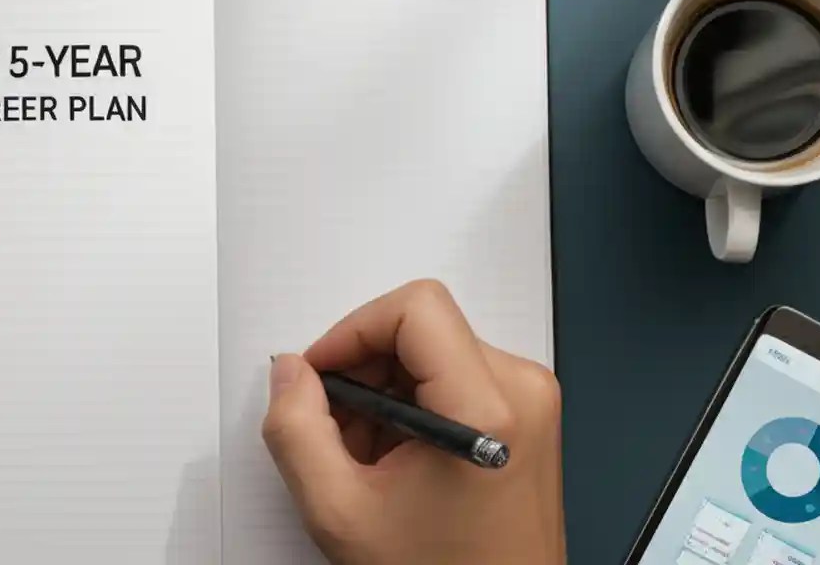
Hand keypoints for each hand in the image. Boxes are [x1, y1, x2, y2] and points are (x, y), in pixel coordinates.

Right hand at [263, 280, 564, 564]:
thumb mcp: (340, 512)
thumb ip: (296, 430)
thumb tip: (290, 372)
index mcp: (486, 408)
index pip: (414, 308)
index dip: (352, 331)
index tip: (319, 373)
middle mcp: (520, 392)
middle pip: (419, 330)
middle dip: (360, 372)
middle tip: (331, 429)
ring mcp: (529, 404)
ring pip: (430, 353)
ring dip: (380, 394)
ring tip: (364, 458)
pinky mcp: (526, 417)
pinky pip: (452, 379)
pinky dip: (408, 408)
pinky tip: (393, 462)